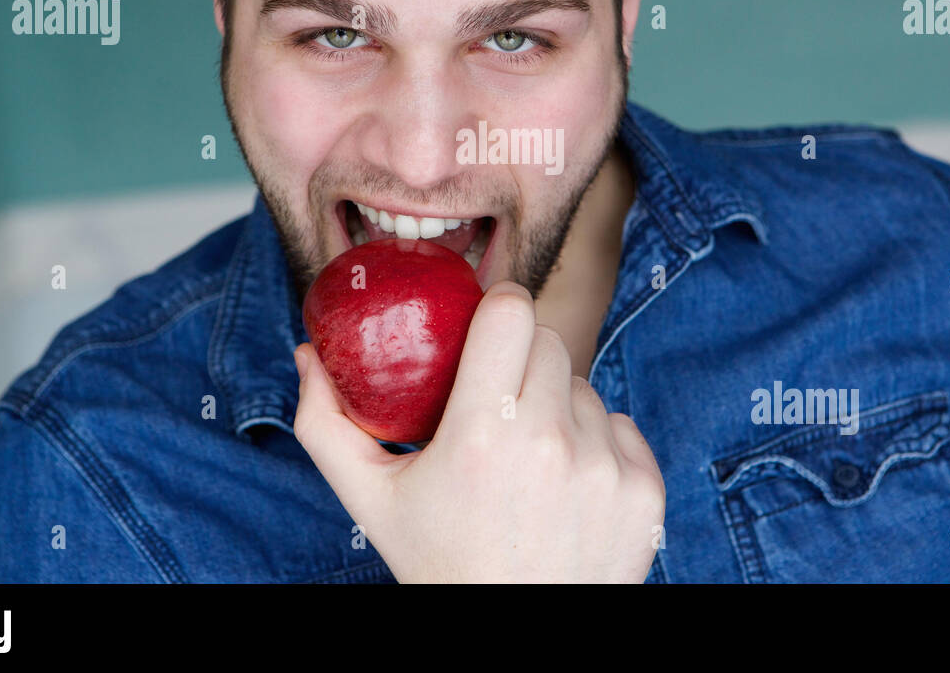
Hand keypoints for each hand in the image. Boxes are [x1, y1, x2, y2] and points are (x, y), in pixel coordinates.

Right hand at [292, 280, 665, 581]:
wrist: (514, 642)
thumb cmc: (439, 563)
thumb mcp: (370, 499)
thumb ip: (326, 423)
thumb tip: (306, 353)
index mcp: (482, 435)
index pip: (511, 312)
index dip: (497, 308)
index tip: (486, 328)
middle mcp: (550, 445)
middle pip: (548, 343)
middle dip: (521, 360)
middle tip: (498, 401)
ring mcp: (604, 468)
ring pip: (584, 387)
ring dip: (558, 406)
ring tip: (527, 458)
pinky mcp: (643, 489)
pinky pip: (620, 427)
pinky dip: (596, 445)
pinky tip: (565, 484)